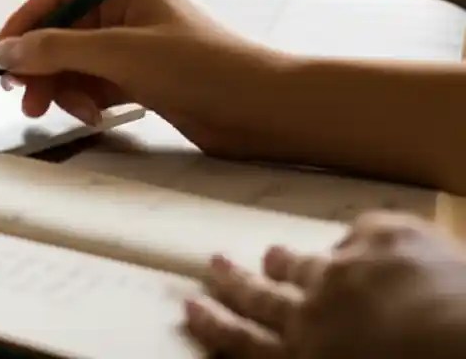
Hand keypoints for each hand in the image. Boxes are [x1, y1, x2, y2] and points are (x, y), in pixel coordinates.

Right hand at [0, 0, 284, 157]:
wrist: (262, 111)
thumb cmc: (201, 68)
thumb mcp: (119, 54)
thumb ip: (56, 50)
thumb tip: (5, 52)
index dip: (24, 23)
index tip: (0, 57)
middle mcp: (129, 11)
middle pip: (62, 32)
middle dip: (41, 65)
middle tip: (24, 98)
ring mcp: (135, 47)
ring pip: (75, 63)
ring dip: (61, 87)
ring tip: (59, 112)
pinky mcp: (144, 79)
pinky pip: (95, 84)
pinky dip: (85, 100)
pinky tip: (94, 116)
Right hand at [186, 211, 465, 357]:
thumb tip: (304, 353)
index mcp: (307, 358)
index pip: (245, 344)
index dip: (215, 325)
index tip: (190, 306)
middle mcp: (314, 312)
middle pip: (263, 298)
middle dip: (235, 283)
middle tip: (214, 263)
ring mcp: (348, 270)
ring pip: (306, 264)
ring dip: (285, 260)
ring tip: (271, 253)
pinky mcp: (387, 238)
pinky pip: (362, 232)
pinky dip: (357, 240)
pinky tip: (359, 239)